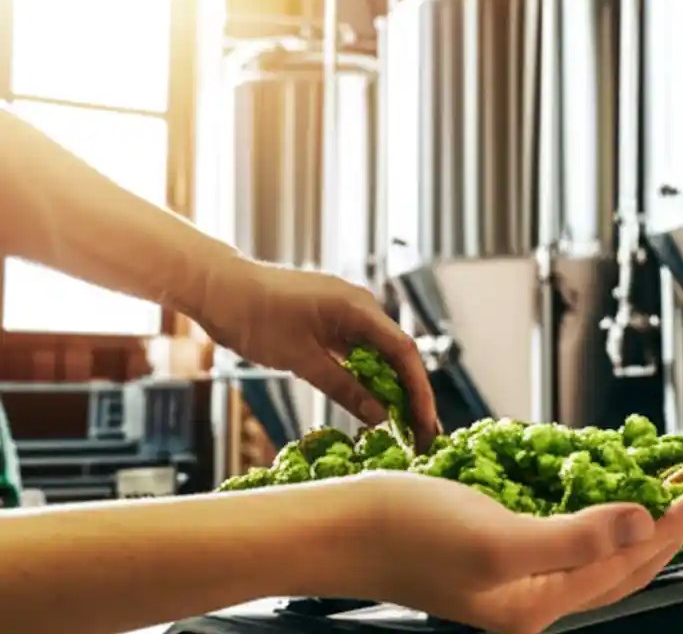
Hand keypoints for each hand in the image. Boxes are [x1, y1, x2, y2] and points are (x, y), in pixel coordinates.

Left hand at [194, 259, 438, 444]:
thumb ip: (343, 387)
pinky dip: (367, 377)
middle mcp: (360, 306)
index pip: (404, 353)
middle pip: (397, 355)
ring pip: (379, 355)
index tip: (426, 423)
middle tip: (422, 434)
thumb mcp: (300, 360)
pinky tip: (372, 403)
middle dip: (411, 395)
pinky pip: (358, 351)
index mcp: (358, 308)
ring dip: (390, 389)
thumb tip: (380, 416)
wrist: (216, 286)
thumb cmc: (253, 317)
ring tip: (403, 426)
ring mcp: (345, 312)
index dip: (419, 391)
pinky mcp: (329, 319)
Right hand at [348, 473, 682, 633]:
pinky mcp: (500, 555)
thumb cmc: (407, 533)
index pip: (631, 563)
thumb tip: (640, 525)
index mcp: (538, 606)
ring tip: (670, 484)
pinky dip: (598, 513)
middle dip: (670, 523)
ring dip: (639, 517)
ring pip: (599, 549)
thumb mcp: (496, 537)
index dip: (677, 523)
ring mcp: (516, 580)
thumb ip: (574, 537)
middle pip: (624, 563)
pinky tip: (605, 491)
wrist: (342, 530)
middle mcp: (533, 601)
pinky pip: (569, 536)